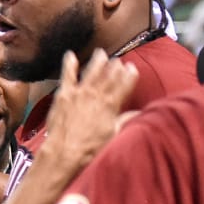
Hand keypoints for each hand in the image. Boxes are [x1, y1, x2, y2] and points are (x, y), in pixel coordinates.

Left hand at [38, 50, 138, 173]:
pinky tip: (70, 55)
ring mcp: (80, 92)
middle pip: (109, 76)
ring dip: (97, 61)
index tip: (132, 67)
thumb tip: (139, 114)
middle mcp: (96, 95)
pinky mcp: (64, 94)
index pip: (124, 85)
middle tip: (118, 59)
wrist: (65, 150)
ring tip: (101, 53)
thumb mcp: (113, 135)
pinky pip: (67, 75)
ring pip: (91, 72)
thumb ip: (125, 120)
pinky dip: (69, 64)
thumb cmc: (91, 147)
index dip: (129, 75)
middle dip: (114, 66)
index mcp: (110, 105)